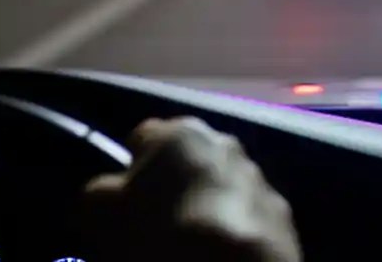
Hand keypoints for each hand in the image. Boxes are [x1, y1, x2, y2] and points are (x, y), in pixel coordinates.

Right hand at [85, 117, 299, 261]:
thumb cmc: (159, 229)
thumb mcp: (100, 209)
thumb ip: (102, 191)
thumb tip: (112, 190)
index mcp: (180, 131)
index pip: (142, 140)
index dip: (130, 171)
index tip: (126, 203)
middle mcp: (224, 142)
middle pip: (186, 162)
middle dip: (174, 186)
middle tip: (158, 225)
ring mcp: (258, 176)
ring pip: (220, 187)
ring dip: (207, 206)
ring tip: (192, 243)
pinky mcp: (282, 212)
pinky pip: (247, 217)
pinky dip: (235, 230)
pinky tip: (221, 253)